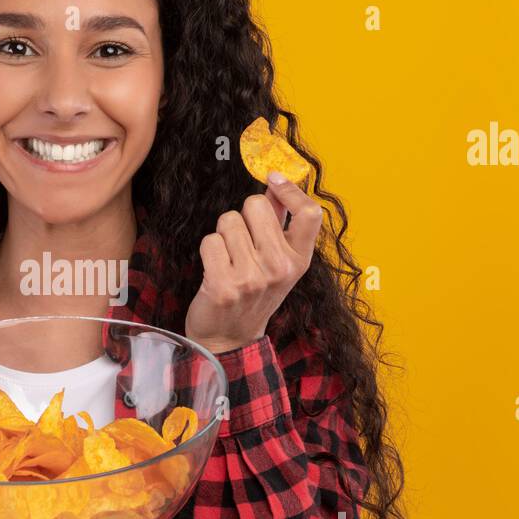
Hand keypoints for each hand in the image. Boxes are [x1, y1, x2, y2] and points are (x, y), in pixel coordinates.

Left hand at [184, 171, 322, 354]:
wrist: (229, 338)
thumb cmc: (253, 294)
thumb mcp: (276, 262)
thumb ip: (278, 223)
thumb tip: (275, 182)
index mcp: (299, 260)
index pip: (310, 213)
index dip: (290, 190)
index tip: (272, 179)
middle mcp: (280, 268)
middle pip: (256, 205)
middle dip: (243, 216)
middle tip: (241, 242)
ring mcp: (252, 278)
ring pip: (228, 221)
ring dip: (223, 235)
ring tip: (229, 260)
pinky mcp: (223, 285)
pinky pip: (210, 241)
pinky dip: (208, 251)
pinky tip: (216, 271)